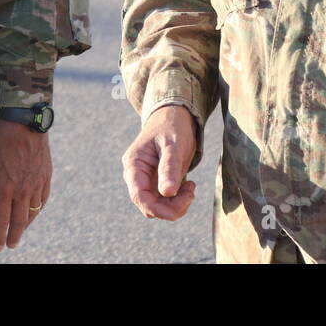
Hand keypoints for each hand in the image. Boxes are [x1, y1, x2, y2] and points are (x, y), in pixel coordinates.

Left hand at [0, 118, 50, 251]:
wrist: (24, 122)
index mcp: (4, 188)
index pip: (1, 220)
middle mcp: (21, 189)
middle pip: (19, 221)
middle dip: (14, 236)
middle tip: (10, 245)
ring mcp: (36, 183)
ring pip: (32, 212)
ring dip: (26, 224)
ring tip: (20, 231)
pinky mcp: (46, 176)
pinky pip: (43, 199)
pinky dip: (37, 209)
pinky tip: (33, 212)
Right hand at [122, 103, 196, 219]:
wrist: (175, 116)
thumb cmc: (173, 127)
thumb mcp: (173, 145)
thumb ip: (169, 168)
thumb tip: (167, 193)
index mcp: (134, 164)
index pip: (139, 196)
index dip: (158, 209)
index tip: (180, 208)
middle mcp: (136, 175)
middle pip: (148, 205)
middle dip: (170, 207)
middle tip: (191, 192)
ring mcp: (145, 180)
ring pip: (156, 206)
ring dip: (175, 204)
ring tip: (191, 187)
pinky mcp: (156, 182)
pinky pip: (164, 201)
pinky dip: (177, 200)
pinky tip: (188, 186)